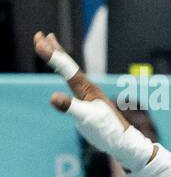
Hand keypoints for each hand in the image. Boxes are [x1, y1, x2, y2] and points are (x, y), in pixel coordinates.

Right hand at [34, 31, 155, 169]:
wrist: (124, 142)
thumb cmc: (108, 131)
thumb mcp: (88, 120)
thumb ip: (71, 107)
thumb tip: (53, 98)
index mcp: (87, 89)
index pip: (66, 69)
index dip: (52, 55)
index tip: (40, 40)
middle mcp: (88, 88)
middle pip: (69, 65)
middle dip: (54, 49)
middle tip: (40, 34)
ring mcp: (88, 94)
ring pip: (71, 71)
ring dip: (60, 56)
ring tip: (51, 44)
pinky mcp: (88, 102)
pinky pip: (74, 81)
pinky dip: (66, 72)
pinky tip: (67, 74)